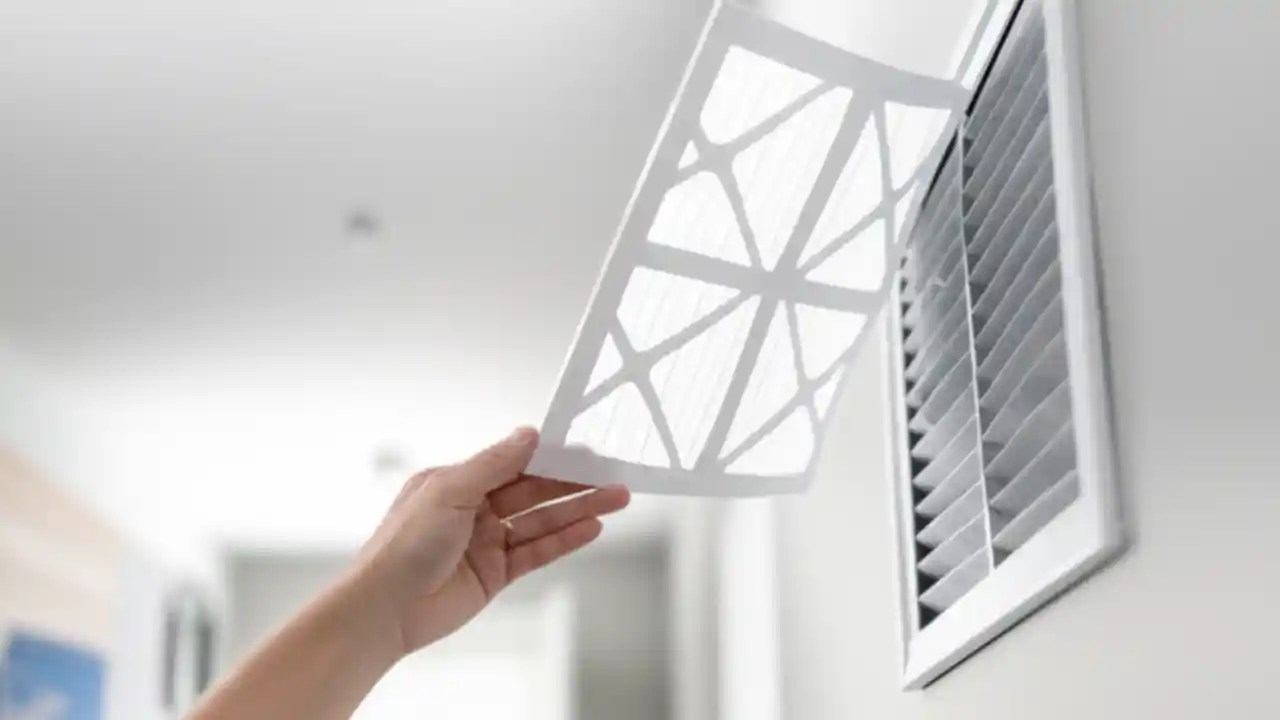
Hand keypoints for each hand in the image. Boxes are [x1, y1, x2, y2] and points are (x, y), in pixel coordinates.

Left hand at [355, 427, 629, 654]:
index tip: (584, 449)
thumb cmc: (403, 546)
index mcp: (457, 482)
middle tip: (611, 475)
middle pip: (535, 491)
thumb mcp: (449, 491)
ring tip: (616, 499)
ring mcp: (486, 542)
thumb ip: (494, 464)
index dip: (550, 456)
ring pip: (542, 521)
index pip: (514, 462)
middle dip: (574, 484)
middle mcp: (473, 509)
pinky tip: (591, 528)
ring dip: (579, 510)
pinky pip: (537, 551)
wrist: (385, 609)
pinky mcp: (495, 574)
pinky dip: (565, 540)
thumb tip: (528, 434)